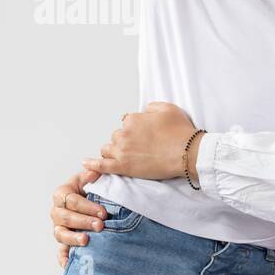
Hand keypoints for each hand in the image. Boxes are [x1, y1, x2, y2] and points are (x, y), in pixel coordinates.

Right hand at [49, 167, 104, 267]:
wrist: (91, 200)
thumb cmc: (90, 188)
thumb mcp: (90, 178)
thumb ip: (92, 174)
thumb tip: (95, 172)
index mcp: (62, 194)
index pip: (72, 201)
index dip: (87, 207)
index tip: (103, 212)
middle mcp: (57, 211)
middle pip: (65, 217)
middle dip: (83, 222)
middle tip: (100, 225)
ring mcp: (59, 228)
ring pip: (60, 234)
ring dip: (72, 238)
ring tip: (86, 241)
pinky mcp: (63, 242)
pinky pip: (60, 252)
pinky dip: (63, 259)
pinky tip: (68, 265)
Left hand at [82, 102, 199, 181]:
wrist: (188, 153)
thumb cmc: (180, 131)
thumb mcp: (167, 108)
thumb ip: (151, 107)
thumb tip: (143, 111)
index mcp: (132, 119)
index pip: (126, 122)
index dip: (136, 129)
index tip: (145, 135)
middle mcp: (124, 133)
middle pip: (116, 136)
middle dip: (125, 141)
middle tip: (141, 148)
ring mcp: (122, 151)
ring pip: (108, 149)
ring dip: (115, 151)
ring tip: (128, 156)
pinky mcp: (124, 167)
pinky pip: (102, 165)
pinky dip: (92, 164)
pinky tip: (86, 163)